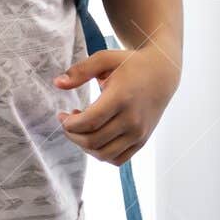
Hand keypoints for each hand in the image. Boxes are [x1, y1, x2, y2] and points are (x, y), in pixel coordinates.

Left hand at [51, 47, 179, 166]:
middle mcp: (132, 120)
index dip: (69, 123)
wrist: (162, 74)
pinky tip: (95, 136)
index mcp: (121, 98)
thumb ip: (80, 70)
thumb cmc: (129, 64)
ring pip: (104, 154)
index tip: (61, 115)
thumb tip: (57, 84)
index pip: (90, 121)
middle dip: (72, 135)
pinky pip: (117, 159)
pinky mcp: (141, 141)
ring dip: (84, 146)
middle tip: (67, 121)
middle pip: (93, 141)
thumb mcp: (104, 59)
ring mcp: (138, 133)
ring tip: (80, 128)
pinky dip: (101, 153)